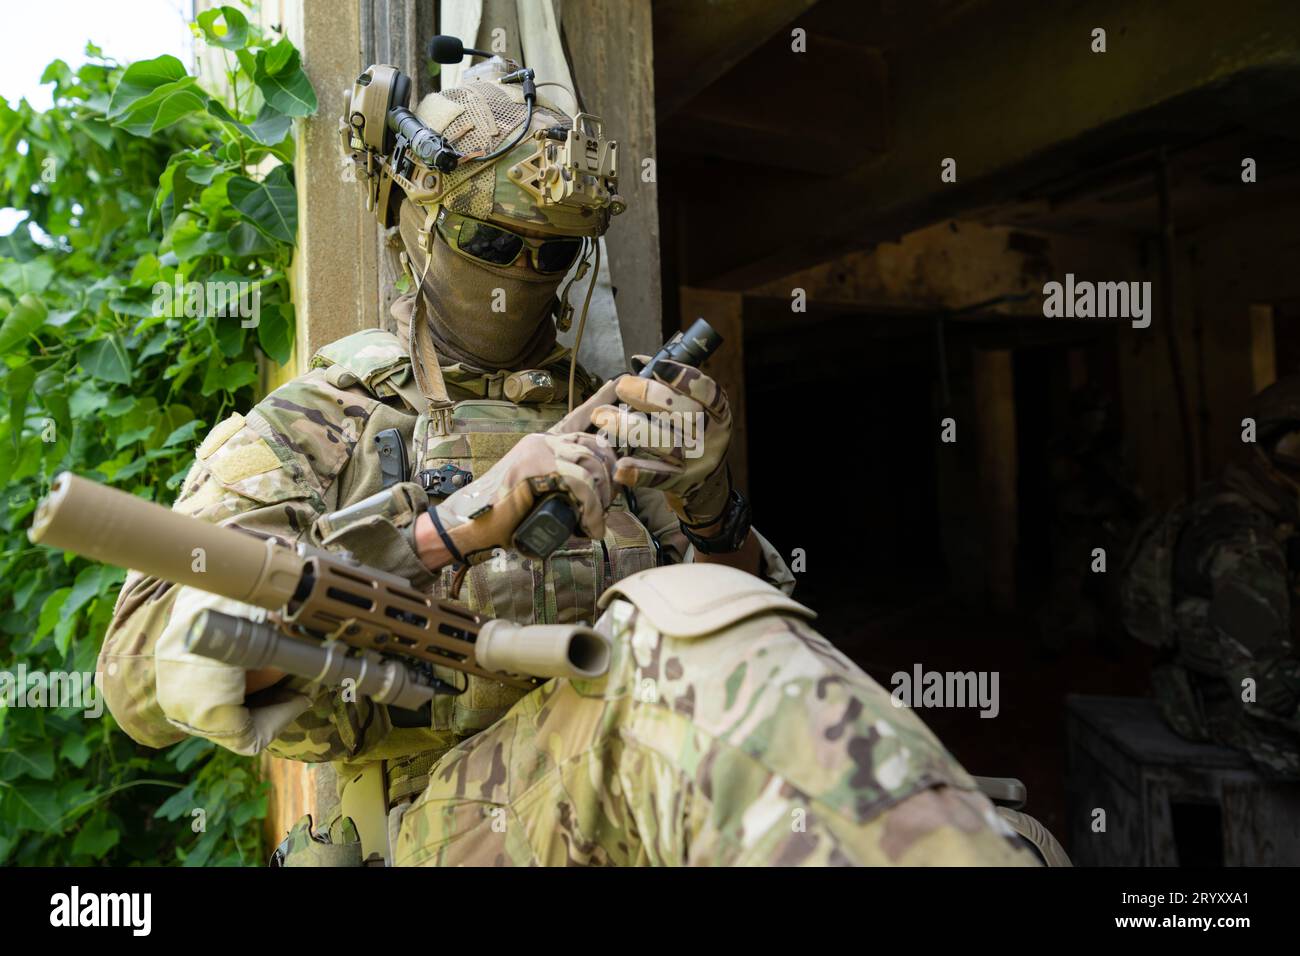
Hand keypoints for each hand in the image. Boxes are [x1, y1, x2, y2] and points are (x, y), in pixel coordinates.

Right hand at [415, 432, 617, 565]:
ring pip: (590, 467)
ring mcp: (537, 451)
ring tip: (595, 523)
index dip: (609, 453)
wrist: (470, 526)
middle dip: (609, 482)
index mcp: (544, 443)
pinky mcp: (535, 467)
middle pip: (594, 451)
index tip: (617, 475)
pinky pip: (579, 483)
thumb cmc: (505, 518)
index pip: (588, 436)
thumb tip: (597, 504)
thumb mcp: (540, 495)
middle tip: (607, 509)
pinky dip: (591, 509)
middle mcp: (542, 441)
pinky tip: (590, 527)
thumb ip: (562, 489)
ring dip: (601, 499)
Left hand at [563, 361, 732, 523]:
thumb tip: (638, 361)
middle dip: (651, 397)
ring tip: (602, 417)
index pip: (706, 390)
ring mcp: (698, 460)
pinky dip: (639, 472)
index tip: (656, 366)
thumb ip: (669, 384)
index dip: (682, 377)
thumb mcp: (691, 405)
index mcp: (717, 409)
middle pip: (686, 414)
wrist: (705, 477)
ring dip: (631, 429)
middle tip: (622, 386)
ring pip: (667, 444)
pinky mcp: (681, 483)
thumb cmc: (691, 429)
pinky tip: (619, 465)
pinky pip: (659, 477)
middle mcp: (712, 434)